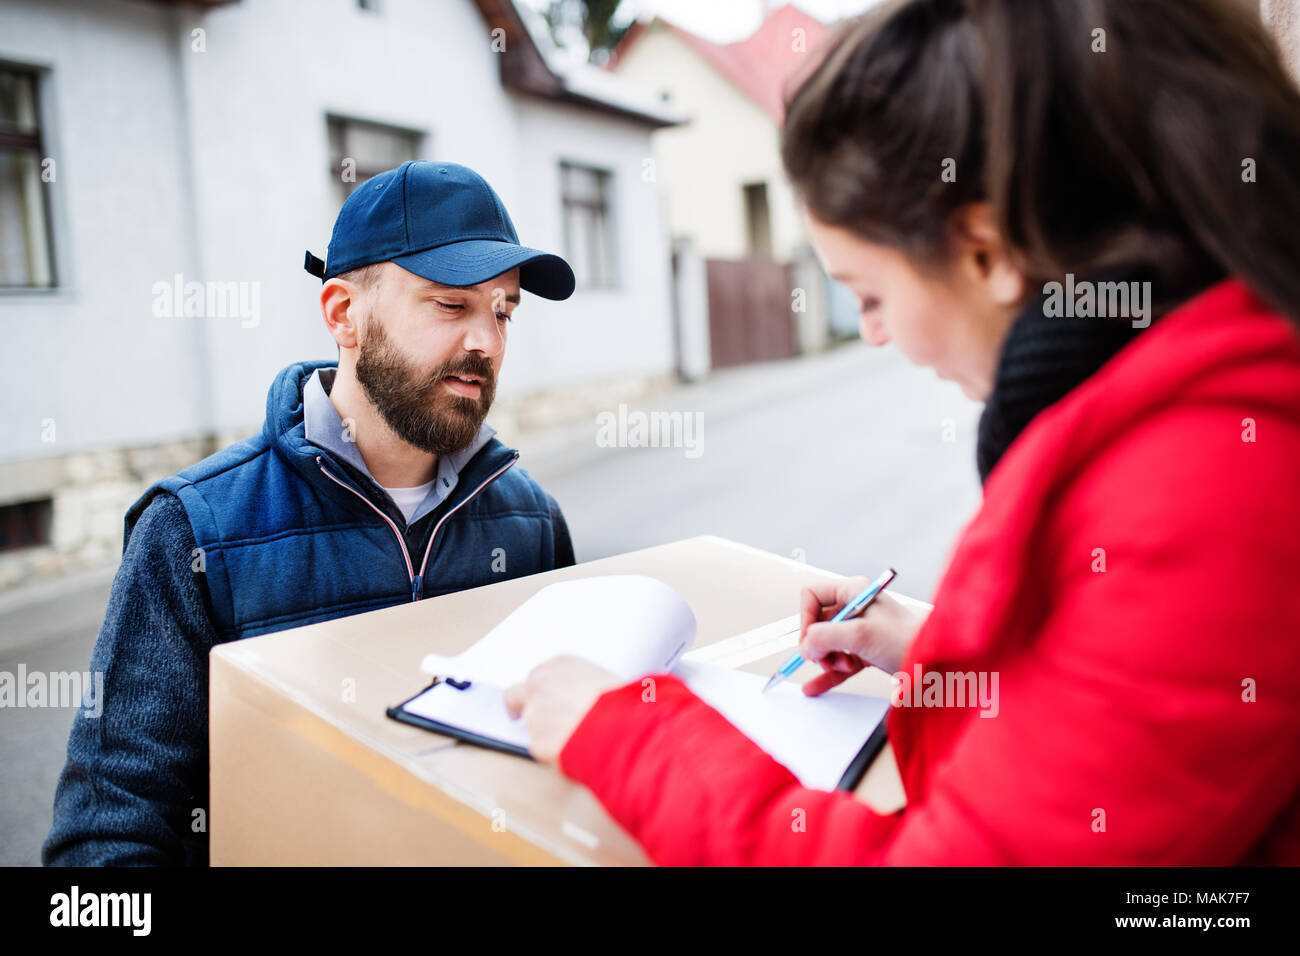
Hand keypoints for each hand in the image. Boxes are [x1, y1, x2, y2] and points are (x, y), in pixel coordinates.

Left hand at [503, 655, 625, 763]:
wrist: (624, 726)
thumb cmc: (622, 703)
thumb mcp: (602, 680)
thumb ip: (578, 685)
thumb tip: (575, 700)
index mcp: (559, 665)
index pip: (538, 676)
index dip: (542, 692)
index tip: (546, 700)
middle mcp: (540, 684)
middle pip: (516, 695)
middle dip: (522, 708)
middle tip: (539, 722)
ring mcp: (535, 713)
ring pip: (530, 725)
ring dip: (544, 733)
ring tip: (573, 739)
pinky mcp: (536, 742)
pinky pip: (542, 750)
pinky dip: (554, 753)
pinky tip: (575, 750)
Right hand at [798, 578, 928, 695]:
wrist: (935, 663)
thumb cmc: (907, 640)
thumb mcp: (859, 635)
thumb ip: (824, 637)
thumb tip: (805, 646)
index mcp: (853, 591)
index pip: (812, 596)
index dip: (805, 618)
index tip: (810, 639)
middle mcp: (855, 607)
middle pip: (817, 623)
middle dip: (819, 644)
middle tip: (828, 657)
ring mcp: (860, 630)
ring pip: (826, 644)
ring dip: (828, 660)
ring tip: (842, 667)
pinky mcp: (865, 650)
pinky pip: (837, 661)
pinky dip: (827, 674)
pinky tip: (815, 687)